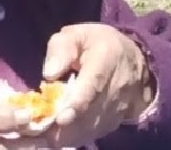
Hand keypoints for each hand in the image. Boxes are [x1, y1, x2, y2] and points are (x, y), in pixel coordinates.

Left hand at [41, 23, 156, 145]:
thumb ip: (61, 49)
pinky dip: (75, 136)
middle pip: (91, 113)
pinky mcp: (116, 121)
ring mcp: (120, 106)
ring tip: (45, 132)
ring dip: (67, 133)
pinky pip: (93, 134)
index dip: (78, 103)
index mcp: (106, 57)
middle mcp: (118, 85)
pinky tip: (59, 132)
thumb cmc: (97, 45)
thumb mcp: (77, 35)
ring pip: (91, 128)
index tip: (61, 118)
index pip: (94, 83)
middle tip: (39, 129)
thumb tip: (50, 73)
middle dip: (64, 126)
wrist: (132, 60)